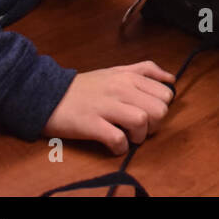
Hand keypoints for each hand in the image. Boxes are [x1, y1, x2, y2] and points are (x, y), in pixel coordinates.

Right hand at [44, 62, 175, 154]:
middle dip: (155, 124)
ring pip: (142, 121)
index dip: (162, 107)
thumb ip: (145, 71)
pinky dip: (120, 147)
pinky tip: (114, 145)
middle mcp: (121, 88)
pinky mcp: (90, 124)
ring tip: (128, 137)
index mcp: (129, 77)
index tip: (149, 114)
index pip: (166, 93)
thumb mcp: (116, 71)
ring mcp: (105, 106)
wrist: (46, 94)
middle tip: (141, 129)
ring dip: (139, 136)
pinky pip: (117, 139)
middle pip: (159, 109)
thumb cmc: (85, 86)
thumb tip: (172, 79)